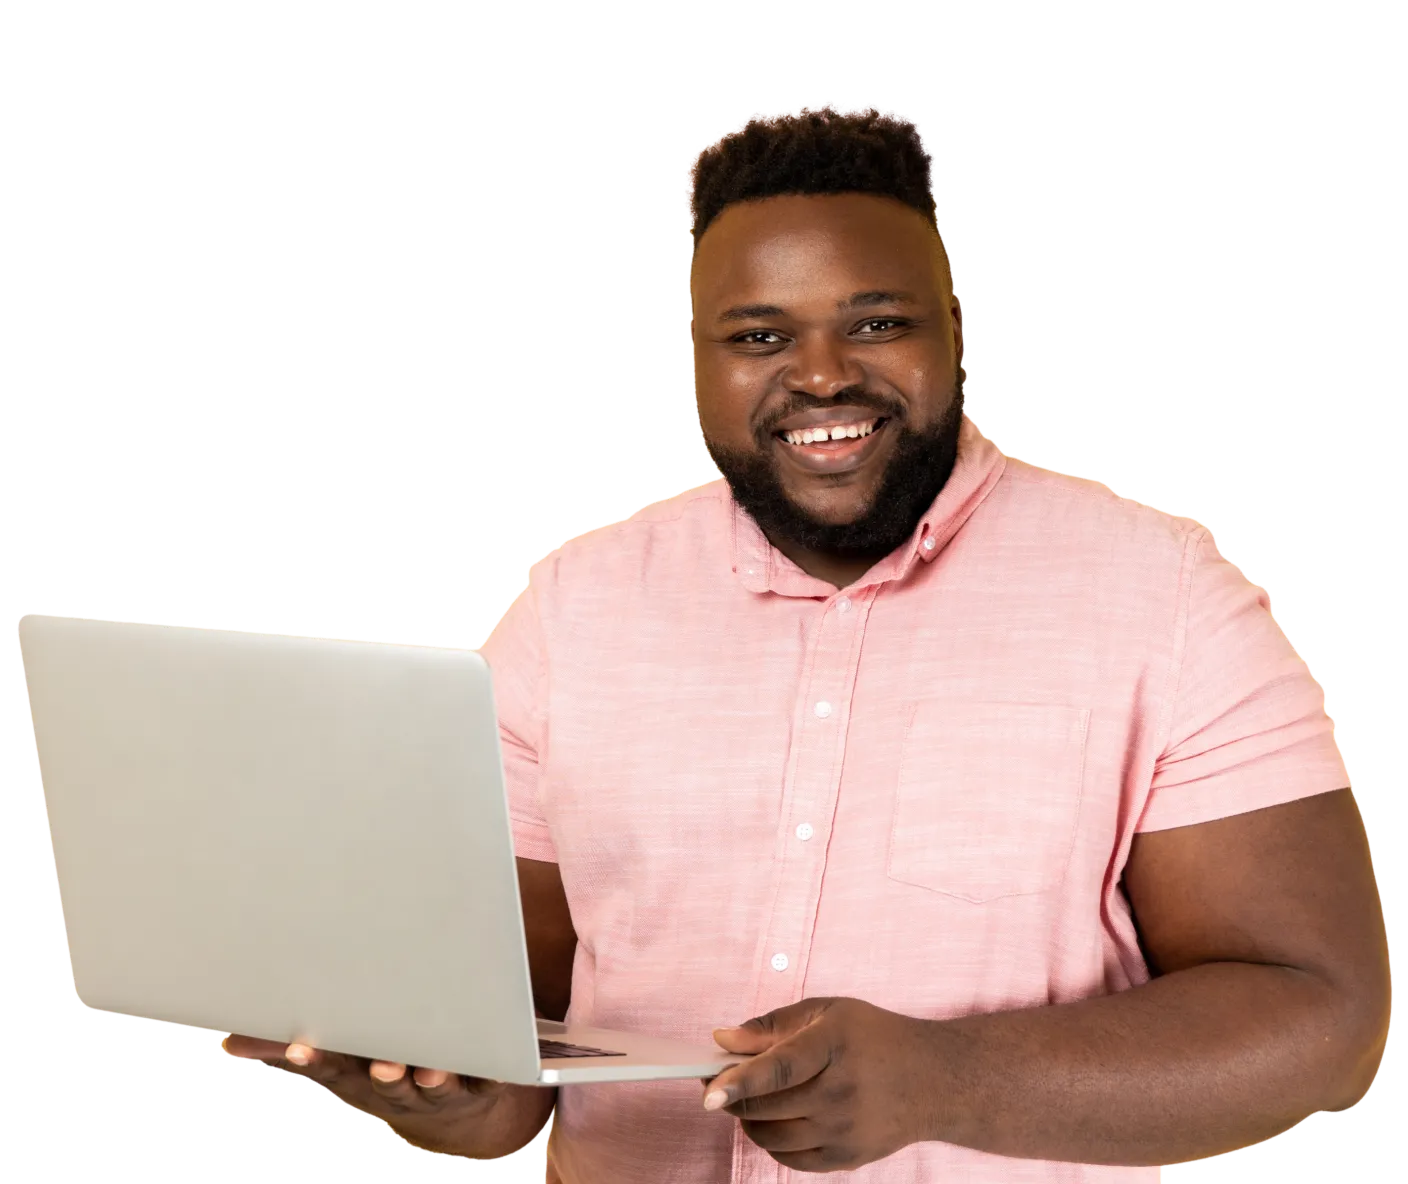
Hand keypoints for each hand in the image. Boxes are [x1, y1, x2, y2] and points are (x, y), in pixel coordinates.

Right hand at [222, 1033, 509, 1154]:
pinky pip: (486, 1079)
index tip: (300, 1044)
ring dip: (430, 1079)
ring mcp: (439, 1091)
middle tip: (379, 1065)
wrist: (461, 1117)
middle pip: (386, 1082)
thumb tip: (232, 1040)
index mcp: (360, 1078)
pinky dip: (487, 1074)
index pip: (335, 1069)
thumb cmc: (387, 1078)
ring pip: (434, 1088)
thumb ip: (288, 1052)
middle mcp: (398, 1088)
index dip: (317, 1060)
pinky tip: (487, 1066)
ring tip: (426, 1071)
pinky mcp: (482, 1083)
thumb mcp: (340, 1067)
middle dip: (381, 1074)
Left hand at [698, 998, 934, 1172]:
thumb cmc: (874, 1037)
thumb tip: (722, 1040)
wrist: (934, 1080)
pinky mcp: (847, 1158)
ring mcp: (845, 1130)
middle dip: (731, 1095)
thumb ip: (772, 1026)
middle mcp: (841, 1092)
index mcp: (834, 1045)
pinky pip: (789, 1158)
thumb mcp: (828, 1013)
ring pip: (772, 1136)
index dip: (740, 1080)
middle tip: (718, 1081)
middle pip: (767, 1106)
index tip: (708, 1091)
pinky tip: (779, 1118)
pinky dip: (772, 1140)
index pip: (779, 1069)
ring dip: (749, 1118)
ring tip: (752, 1098)